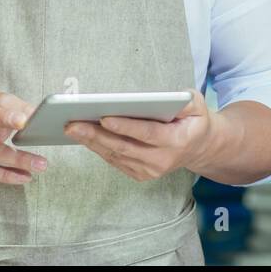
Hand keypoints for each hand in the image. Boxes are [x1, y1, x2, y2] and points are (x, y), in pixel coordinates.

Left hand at [64, 89, 216, 180]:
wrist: (199, 148)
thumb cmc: (194, 120)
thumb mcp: (196, 104)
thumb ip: (184, 100)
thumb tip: (163, 97)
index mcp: (176, 142)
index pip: (146, 133)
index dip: (124, 126)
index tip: (103, 118)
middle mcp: (161, 160)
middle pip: (124, 147)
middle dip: (96, 134)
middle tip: (72, 123)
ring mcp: (150, 171)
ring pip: (116, 155)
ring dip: (91, 142)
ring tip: (71, 128)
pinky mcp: (140, 174)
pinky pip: (115, 161)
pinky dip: (98, 148)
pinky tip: (83, 137)